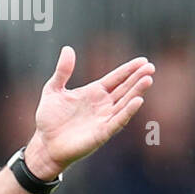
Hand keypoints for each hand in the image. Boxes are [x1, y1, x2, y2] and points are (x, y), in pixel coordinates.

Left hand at [25, 46, 154, 178]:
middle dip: (137, 78)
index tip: (143, 61)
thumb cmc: (48, 120)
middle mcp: (102, 105)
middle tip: (150, 67)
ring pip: (124, 103)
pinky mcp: (101, 133)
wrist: (44, 145)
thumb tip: (67, 48)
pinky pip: (117, 121)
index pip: (116, 79)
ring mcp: (103, 119)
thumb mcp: (53, 91)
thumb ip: (62, 71)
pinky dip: (127, 112)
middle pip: (124, 89)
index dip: (129, 70)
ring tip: (148, 79)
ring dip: (136, 92)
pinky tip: (137, 100)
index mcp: (94, 93)